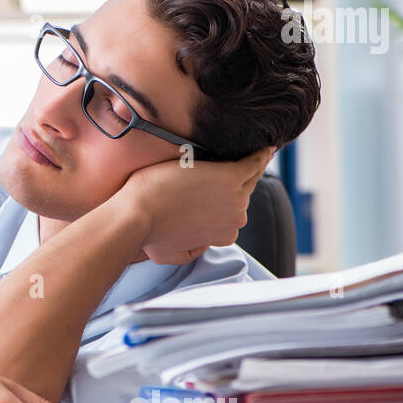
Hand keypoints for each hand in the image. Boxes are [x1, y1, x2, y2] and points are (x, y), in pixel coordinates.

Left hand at [115, 146, 274, 264]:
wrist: (138, 214)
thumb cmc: (146, 233)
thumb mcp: (170, 255)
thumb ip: (189, 252)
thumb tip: (201, 245)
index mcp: (224, 235)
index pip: (231, 213)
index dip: (226, 200)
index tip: (222, 189)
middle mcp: (235, 219)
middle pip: (243, 194)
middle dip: (243, 181)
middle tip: (247, 165)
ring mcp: (234, 198)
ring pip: (250, 177)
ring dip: (256, 164)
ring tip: (260, 152)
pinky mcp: (229, 177)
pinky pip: (252, 164)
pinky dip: (260, 155)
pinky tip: (264, 148)